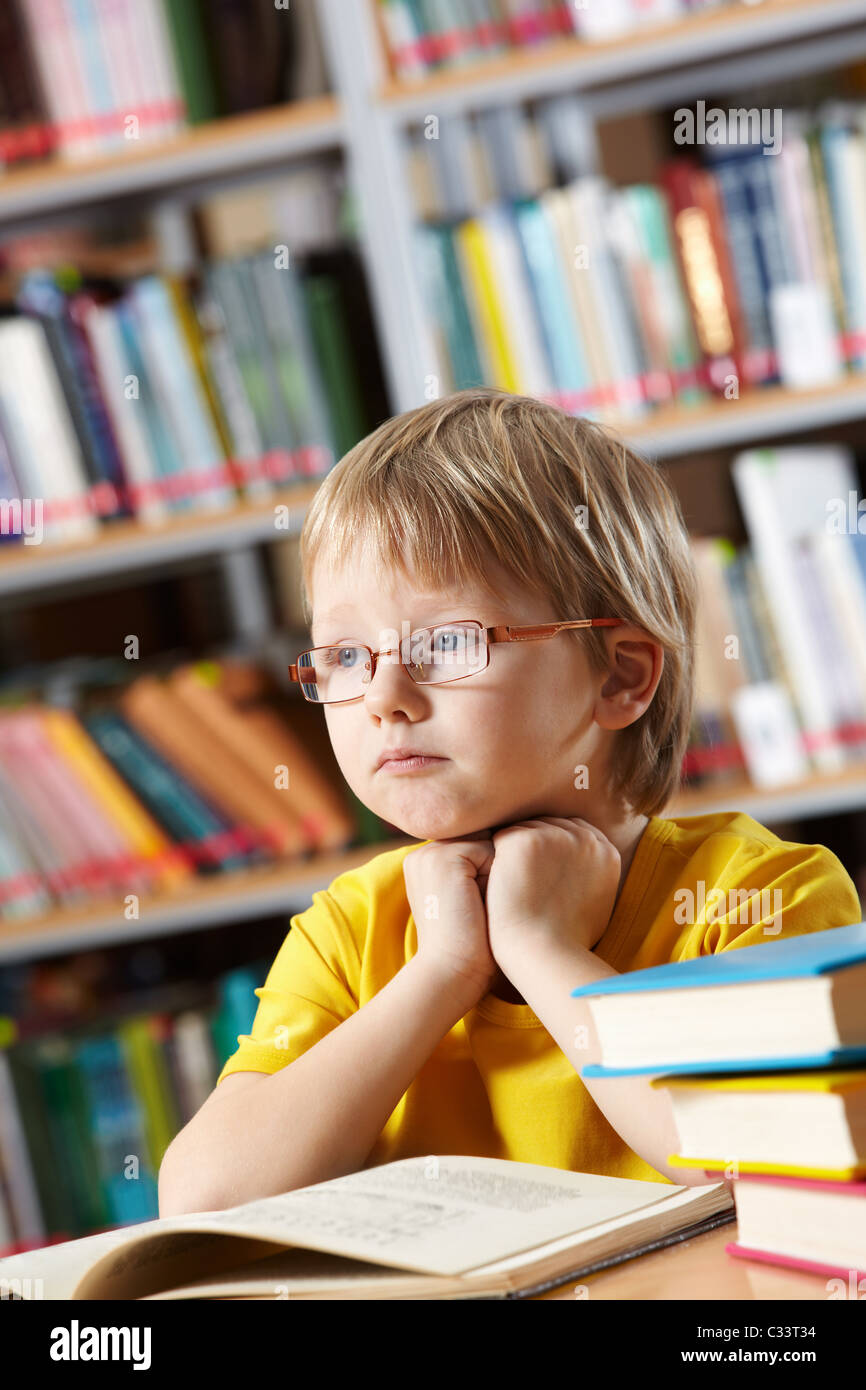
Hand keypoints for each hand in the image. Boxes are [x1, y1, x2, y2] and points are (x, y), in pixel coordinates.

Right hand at [404, 831, 496, 1005]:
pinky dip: (502, 873)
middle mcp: (424, 853)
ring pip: (489, 841)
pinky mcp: (445, 859)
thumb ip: (481, 872)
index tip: (509, 891)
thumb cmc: (470, 946)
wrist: (452, 973)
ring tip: (497, 903)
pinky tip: (496, 901)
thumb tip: (522, 847)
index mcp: (426, 863)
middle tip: (507, 897)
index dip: (498, 864)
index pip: (475, 842)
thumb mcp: (473, 901)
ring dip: (502, 867)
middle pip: (483, 838)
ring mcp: (431, 854)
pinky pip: (490, 848)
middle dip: (501, 862)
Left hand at [484, 817, 620, 969]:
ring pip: (525, 828)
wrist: (545, 953)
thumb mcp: (597, 902)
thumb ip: (591, 872)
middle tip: (524, 881)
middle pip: (548, 824)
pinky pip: (502, 837)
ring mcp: (555, 835)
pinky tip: (501, 884)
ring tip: (514, 887)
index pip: (572, 830)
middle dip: (534, 846)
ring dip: (515, 853)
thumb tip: (579, 863)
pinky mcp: (525, 839)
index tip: (542, 870)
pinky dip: (497, 858)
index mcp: (606, 850)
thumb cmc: (567, 938)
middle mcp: (585, 837)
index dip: (553, 849)